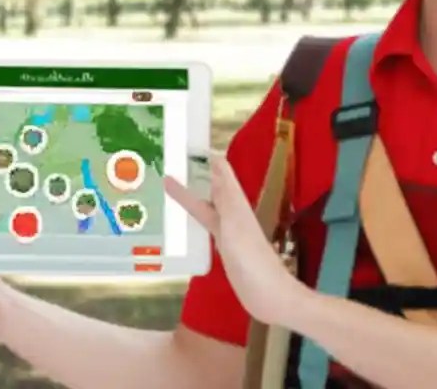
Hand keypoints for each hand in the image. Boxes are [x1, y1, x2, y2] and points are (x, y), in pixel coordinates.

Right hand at [164, 153, 306, 326]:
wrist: (271, 296)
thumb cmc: (253, 261)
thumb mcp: (234, 225)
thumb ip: (224, 196)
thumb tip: (215, 161)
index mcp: (236, 204)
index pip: (221, 170)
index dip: (205, 155)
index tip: (183, 141)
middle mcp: (232, 212)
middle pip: (212, 185)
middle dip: (194, 172)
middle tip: (167, 159)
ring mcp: (228, 231)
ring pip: (206, 204)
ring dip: (190, 193)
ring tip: (165, 183)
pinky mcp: (224, 248)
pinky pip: (205, 225)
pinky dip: (192, 217)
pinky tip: (181, 220)